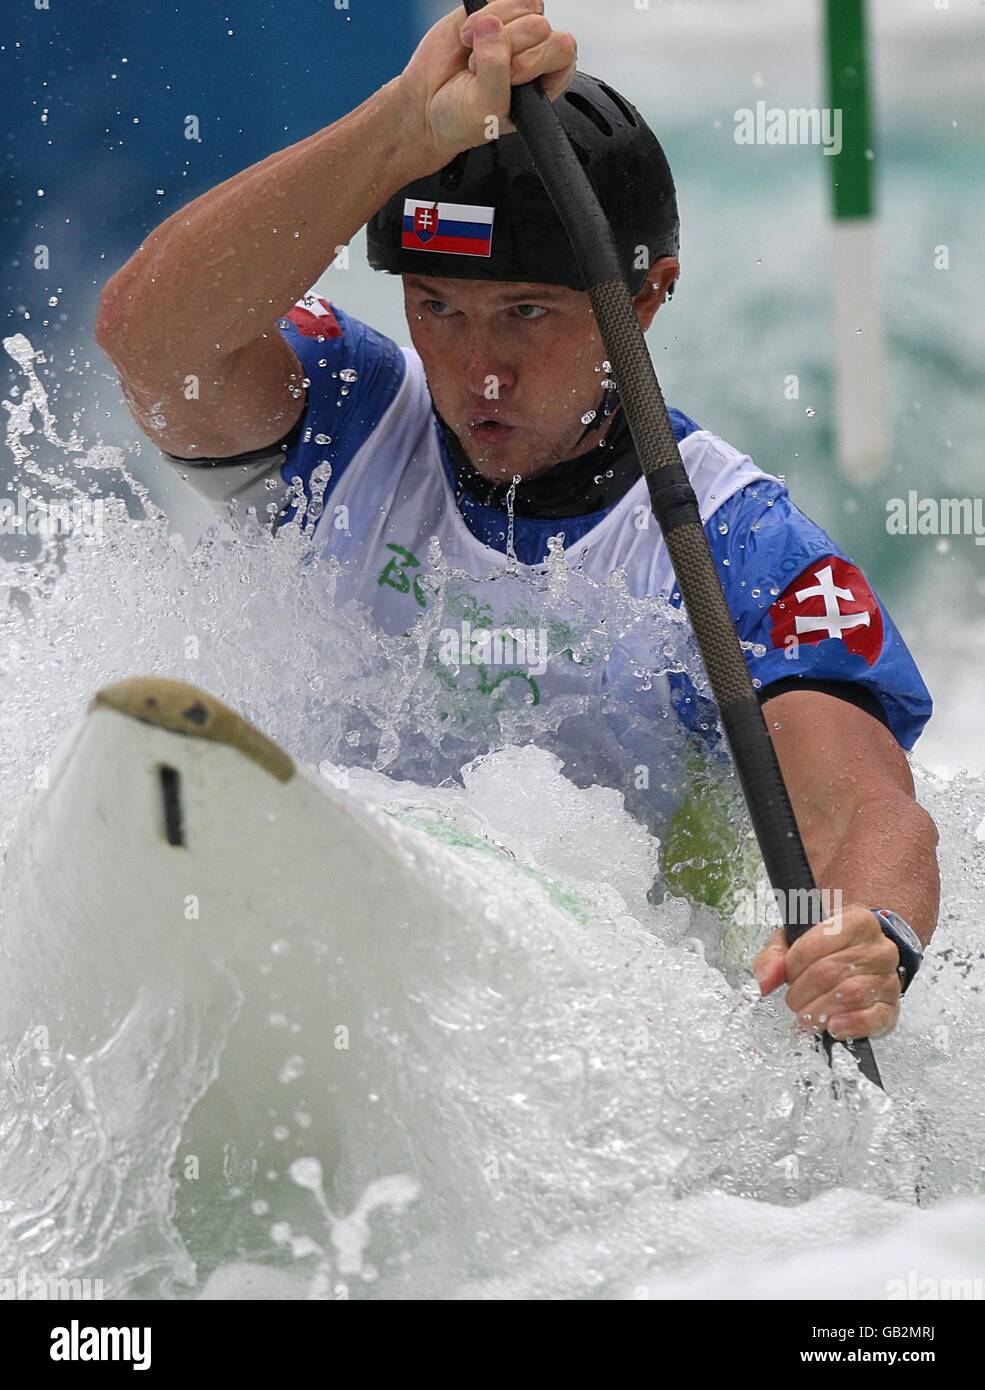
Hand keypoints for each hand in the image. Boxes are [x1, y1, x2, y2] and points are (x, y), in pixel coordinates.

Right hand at [398, 0, 577, 167]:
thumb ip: (497, 71)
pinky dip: (479, 15)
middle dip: (507, 48)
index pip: (561, 49)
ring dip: (491, 31)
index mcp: (549, 79)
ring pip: (523, 7)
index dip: (532, 59)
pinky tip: (468, 38)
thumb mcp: (486, 107)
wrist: (427, 106)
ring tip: (474, 58)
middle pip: (539, 26)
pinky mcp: (494, 11)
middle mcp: (537, 51)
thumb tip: (492, 25)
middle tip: (483, 72)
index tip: (509, 77)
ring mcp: (516, 28)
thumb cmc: (463, 117)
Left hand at [751, 903, 902, 1040]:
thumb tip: (764, 981)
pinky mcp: (891, 1008)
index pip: (817, 943)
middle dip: (802, 991)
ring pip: (850, 995)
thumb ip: (774, 957)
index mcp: (857, 921)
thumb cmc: (827, 947)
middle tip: (794, 997)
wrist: (860, 957)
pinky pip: (874, 1019)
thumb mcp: (795, 940)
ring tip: (807, 1012)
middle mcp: (879, 948)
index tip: (788, 971)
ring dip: (819, 1009)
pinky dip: (849, 1025)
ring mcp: (888, 979)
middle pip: (830, 972)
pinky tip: (832, 1026)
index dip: (794, 964)